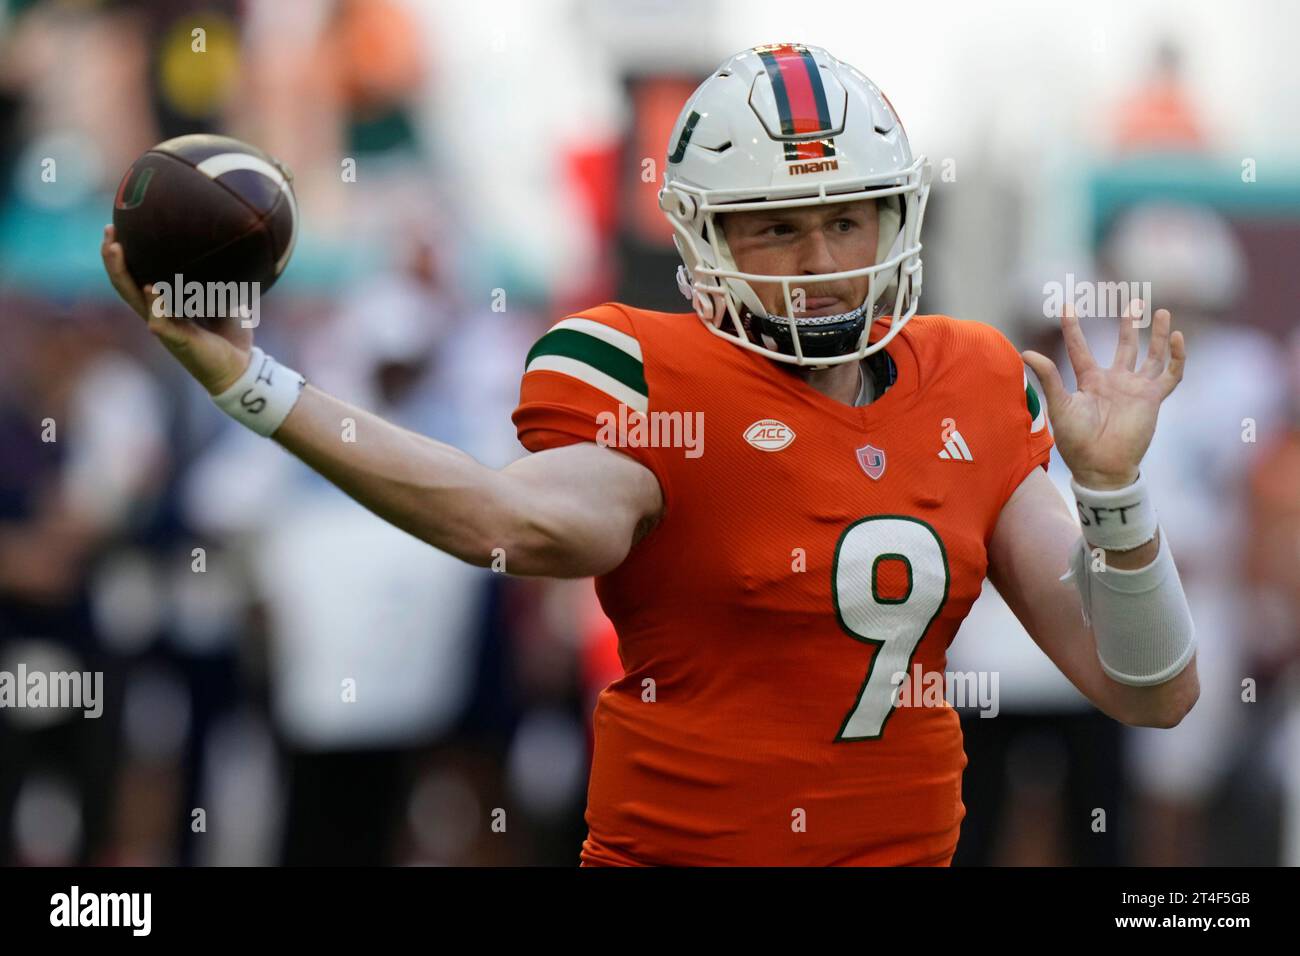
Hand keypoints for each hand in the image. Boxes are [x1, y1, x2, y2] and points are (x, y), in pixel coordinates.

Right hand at [100, 225, 252, 394]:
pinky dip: (154, 305)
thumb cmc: (230, 335)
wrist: (241, 368)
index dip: (123, 256)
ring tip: (117, 250)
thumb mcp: (225, 299)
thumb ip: (222, 278)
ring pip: (134, 300)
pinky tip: (150, 288)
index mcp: (166, 305)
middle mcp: (159, 314)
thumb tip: (234, 245)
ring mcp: (165, 328)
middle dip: (112, 258)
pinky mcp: (178, 341)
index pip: (136, 277)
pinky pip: (160, 322)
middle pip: (125, 284)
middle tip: (109, 232)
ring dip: (122, 275)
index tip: (117, 226)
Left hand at [1021, 299, 1185, 489]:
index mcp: (1090, 381)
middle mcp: (1114, 381)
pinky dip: (1176, 356)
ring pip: (1150, 355)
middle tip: (1133, 302)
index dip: (1072, 328)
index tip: (1066, 305)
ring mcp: (1135, 389)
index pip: (1080, 348)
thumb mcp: (1060, 405)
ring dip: (1156, 335)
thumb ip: (1048, 378)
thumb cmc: (1077, 441)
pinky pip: (1170, 375)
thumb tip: (1026, 352)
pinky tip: (1176, 336)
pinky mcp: (1153, 399)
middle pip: (1124, 347)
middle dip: (1129, 325)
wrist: (1101, 467)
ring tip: (1160, 311)